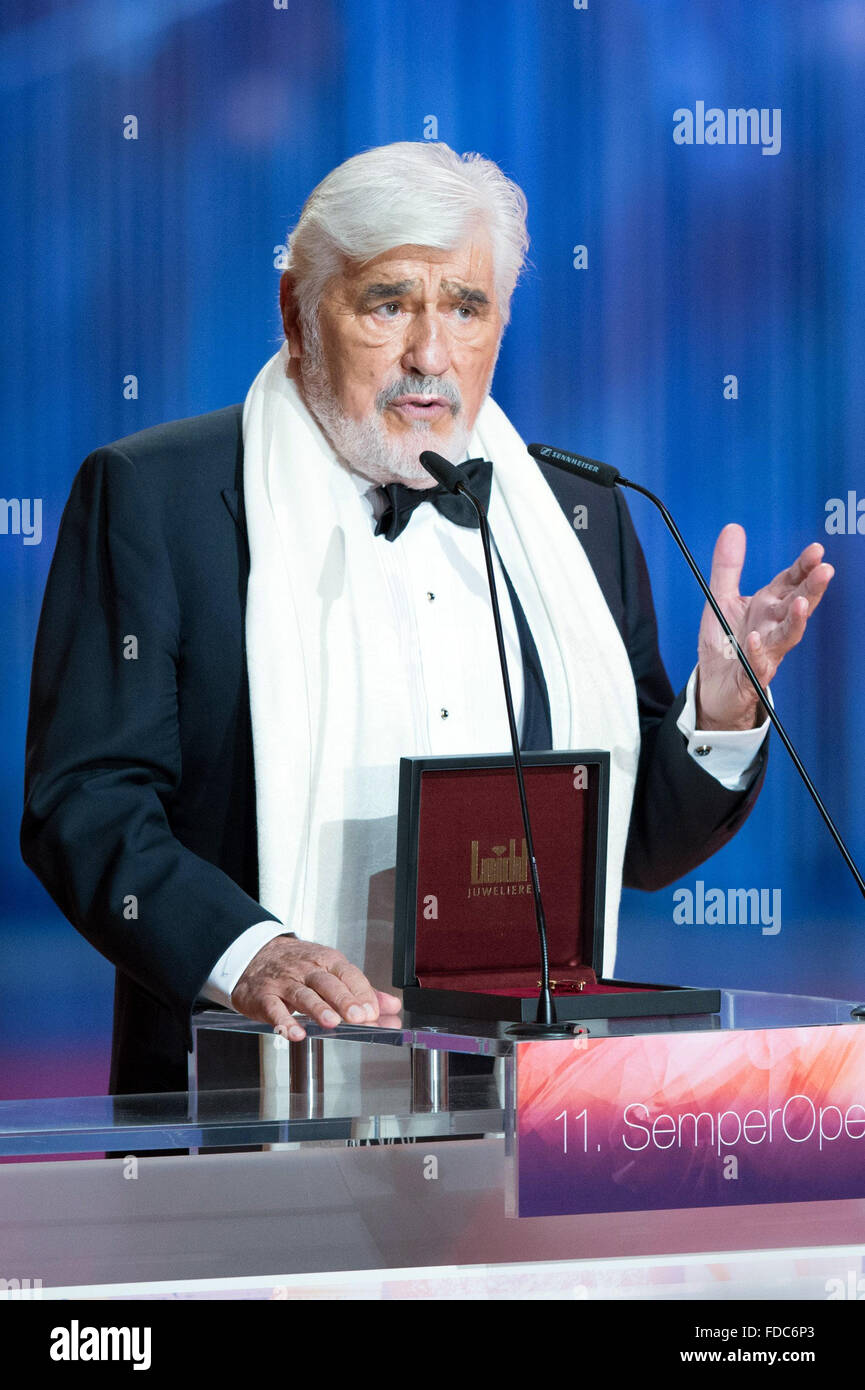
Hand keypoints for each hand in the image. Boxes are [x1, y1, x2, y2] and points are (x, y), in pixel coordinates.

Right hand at [231, 935, 401, 1041]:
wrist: (256, 956)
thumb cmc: (299, 967)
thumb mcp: (331, 971)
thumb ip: (362, 991)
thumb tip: (392, 1007)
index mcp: (328, 962)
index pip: (349, 974)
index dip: (362, 993)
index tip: (374, 1011)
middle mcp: (307, 970)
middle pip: (328, 983)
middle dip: (345, 1000)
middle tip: (359, 1017)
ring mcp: (284, 982)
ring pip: (303, 994)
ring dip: (318, 1008)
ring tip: (331, 1023)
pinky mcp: (264, 997)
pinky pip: (274, 1008)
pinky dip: (284, 1021)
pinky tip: (295, 1033)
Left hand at [696, 524, 833, 730]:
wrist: (715, 687)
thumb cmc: (725, 644)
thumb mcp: (720, 599)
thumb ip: (728, 567)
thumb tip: (733, 528)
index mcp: (767, 606)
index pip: (790, 581)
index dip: (803, 566)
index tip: (816, 550)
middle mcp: (771, 626)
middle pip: (796, 604)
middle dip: (811, 588)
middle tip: (825, 571)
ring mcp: (766, 651)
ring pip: (787, 635)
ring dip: (795, 620)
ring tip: (800, 603)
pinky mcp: (752, 674)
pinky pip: (757, 663)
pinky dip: (756, 651)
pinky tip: (753, 639)